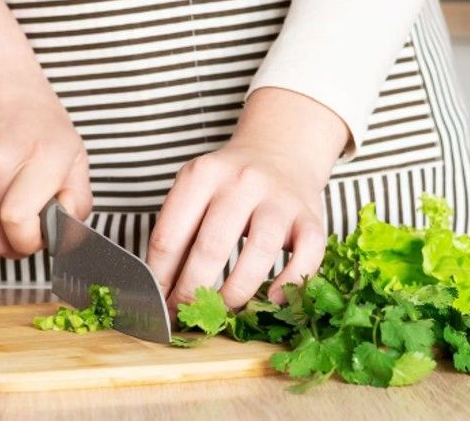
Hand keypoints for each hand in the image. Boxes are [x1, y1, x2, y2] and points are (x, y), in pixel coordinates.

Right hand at [0, 0, 91, 257]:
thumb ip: (78, 198)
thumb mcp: (75, 154)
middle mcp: (0, 165)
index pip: (18, 223)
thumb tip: (67, 231)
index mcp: (39, 158)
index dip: (31, 241)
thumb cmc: (37, 118)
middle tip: (31, 227)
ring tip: (14, 201)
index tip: (43, 233)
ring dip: (1, 230)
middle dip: (18, 244)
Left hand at [147, 87, 350, 311]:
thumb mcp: (195, 192)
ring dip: (236, 291)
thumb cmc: (228, 185)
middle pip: (212, 246)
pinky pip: (307, 255)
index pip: (170, 236)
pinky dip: (290, 283)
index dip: (159, 279)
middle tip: (185, 316)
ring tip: (222, 311)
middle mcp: (242, 181)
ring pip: (260, 251)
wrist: (279, 153)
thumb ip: (178, 233)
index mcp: (202, 175)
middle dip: (192, 291)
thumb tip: (163, 292)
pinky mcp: (311, 217)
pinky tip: (272, 300)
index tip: (158, 304)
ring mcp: (280, 199)